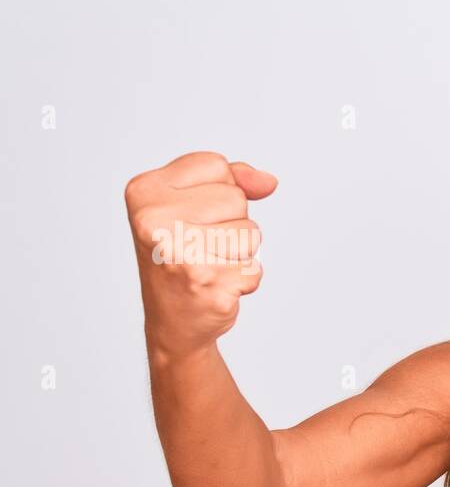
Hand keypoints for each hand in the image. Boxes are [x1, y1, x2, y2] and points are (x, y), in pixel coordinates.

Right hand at [124, 151, 277, 357]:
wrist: (172, 321)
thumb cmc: (182, 256)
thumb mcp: (193, 204)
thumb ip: (232, 180)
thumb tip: (268, 181)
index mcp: (144, 191)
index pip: (216, 165)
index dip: (218, 190)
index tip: (193, 215)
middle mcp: (153, 221)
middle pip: (236, 198)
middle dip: (232, 223)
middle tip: (201, 246)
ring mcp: (179, 254)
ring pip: (251, 232)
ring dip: (240, 252)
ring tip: (209, 264)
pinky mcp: (205, 284)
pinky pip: (255, 268)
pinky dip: (244, 279)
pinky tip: (216, 286)